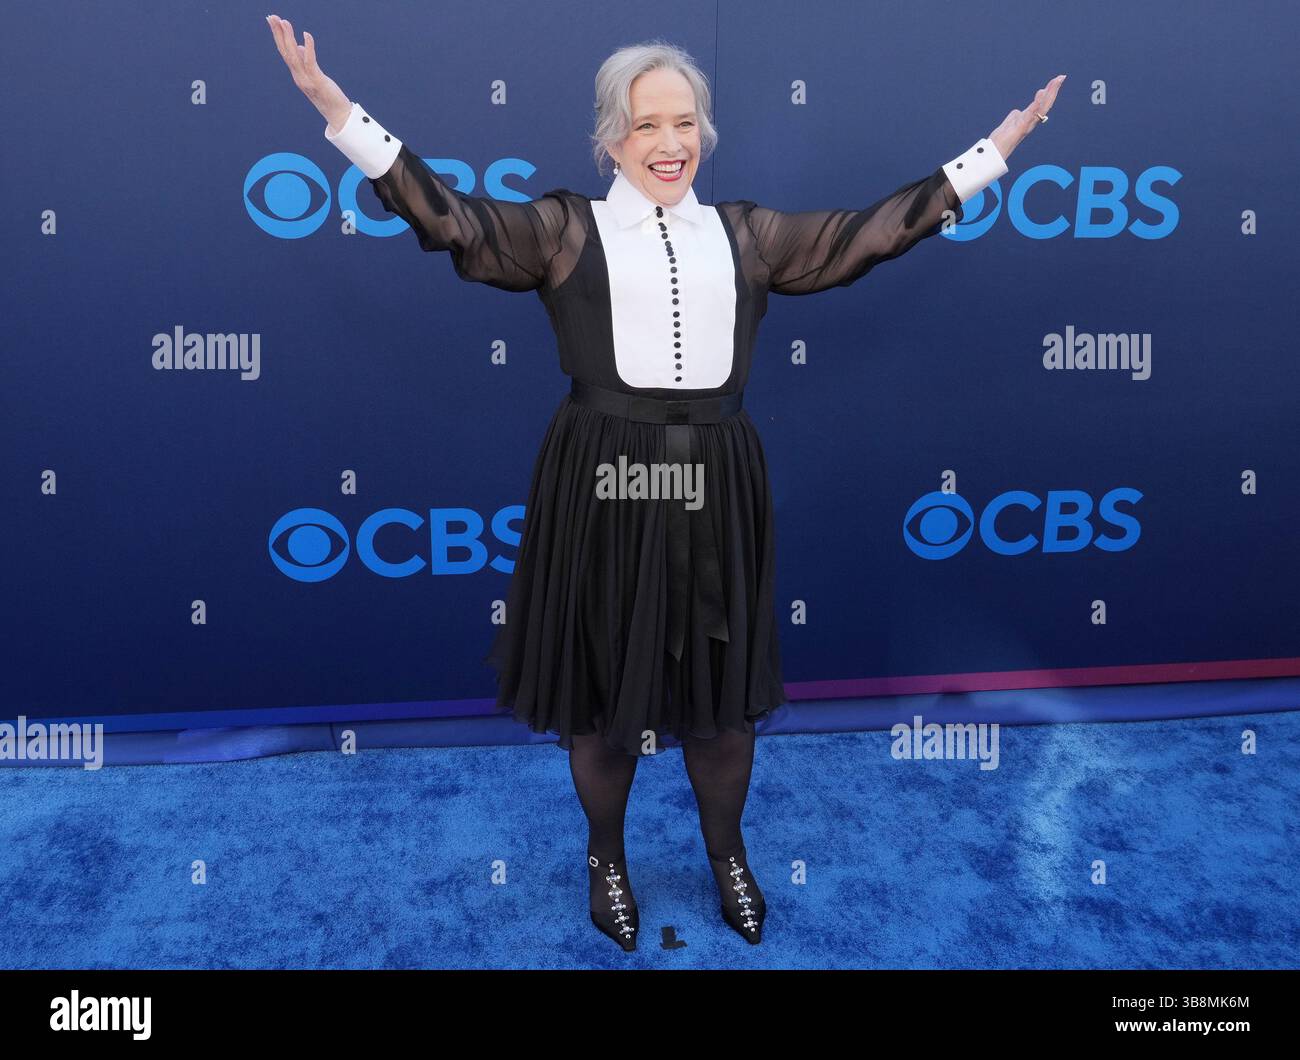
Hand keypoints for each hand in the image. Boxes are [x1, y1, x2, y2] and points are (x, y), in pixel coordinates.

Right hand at [266, 13, 351, 131]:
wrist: (338, 115)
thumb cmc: (328, 95)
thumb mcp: (315, 76)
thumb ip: (306, 62)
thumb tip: (300, 47)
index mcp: (297, 74)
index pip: (285, 52)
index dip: (278, 37)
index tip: (272, 21)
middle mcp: (298, 76)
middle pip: (285, 52)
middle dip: (278, 33)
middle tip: (271, 17)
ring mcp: (306, 79)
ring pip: (294, 56)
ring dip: (288, 38)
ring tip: (284, 22)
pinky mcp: (317, 81)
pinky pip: (310, 62)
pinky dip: (308, 47)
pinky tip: (306, 34)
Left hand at [988, 74, 1065, 162]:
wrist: (995, 151)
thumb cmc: (1002, 139)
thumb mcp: (1009, 123)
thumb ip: (1015, 116)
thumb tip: (1017, 111)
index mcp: (1029, 119)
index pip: (1042, 103)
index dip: (1050, 92)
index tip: (1057, 79)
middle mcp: (1031, 122)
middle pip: (1046, 104)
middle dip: (1054, 90)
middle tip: (1061, 77)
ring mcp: (1027, 124)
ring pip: (1041, 107)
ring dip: (1049, 94)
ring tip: (1055, 82)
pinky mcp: (1021, 127)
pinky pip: (1030, 113)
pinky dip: (1036, 103)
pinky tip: (1041, 93)